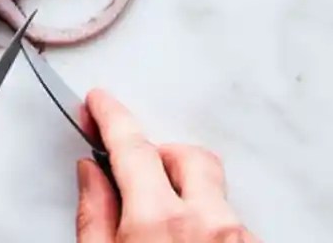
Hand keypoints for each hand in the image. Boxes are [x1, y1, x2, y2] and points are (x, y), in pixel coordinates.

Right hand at [76, 90, 258, 242]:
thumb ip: (95, 217)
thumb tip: (92, 177)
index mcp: (160, 222)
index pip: (133, 148)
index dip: (111, 118)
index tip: (100, 103)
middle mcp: (209, 223)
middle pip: (188, 156)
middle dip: (161, 159)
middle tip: (138, 184)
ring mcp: (240, 237)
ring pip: (215, 190)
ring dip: (189, 198)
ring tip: (168, 232)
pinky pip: (232, 219)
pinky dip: (210, 224)